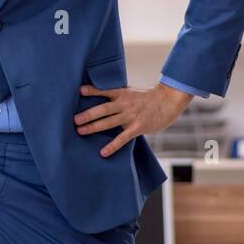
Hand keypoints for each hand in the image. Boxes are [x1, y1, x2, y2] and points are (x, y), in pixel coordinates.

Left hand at [73, 81, 193, 157]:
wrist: (168, 100)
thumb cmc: (146, 97)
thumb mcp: (131, 91)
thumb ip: (116, 94)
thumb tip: (99, 96)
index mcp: (122, 94)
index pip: (105, 91)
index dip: (93, 91)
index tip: (80, 91)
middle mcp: (124, 104)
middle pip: (103, 109)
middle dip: (88, 114)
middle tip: (74, 120)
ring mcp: (131, 116)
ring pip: (109, 122)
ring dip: (94, 127)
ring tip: (81, 131)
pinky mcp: (138, 127)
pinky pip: (123, 138)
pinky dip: (112, 146)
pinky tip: (103, 152)